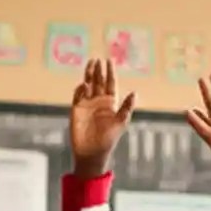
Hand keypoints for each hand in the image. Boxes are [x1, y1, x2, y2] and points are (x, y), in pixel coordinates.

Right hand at [69, 59, 135, 178]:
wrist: (93, 151)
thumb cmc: (109, 139)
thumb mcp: (121, 123)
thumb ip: (127, 108)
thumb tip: (134, 92)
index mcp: (110, 103)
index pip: (110, 84)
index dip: (110, 72)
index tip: (109, 60)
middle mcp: (99, 101)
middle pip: (98, 81)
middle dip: (98, 70)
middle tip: (98, 59)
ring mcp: (87, 104)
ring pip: (87, 85)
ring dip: (89, 74)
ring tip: (90, 63)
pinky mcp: (77, 109)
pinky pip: (78, 95)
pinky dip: (80, 89)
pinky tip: (84, 85)